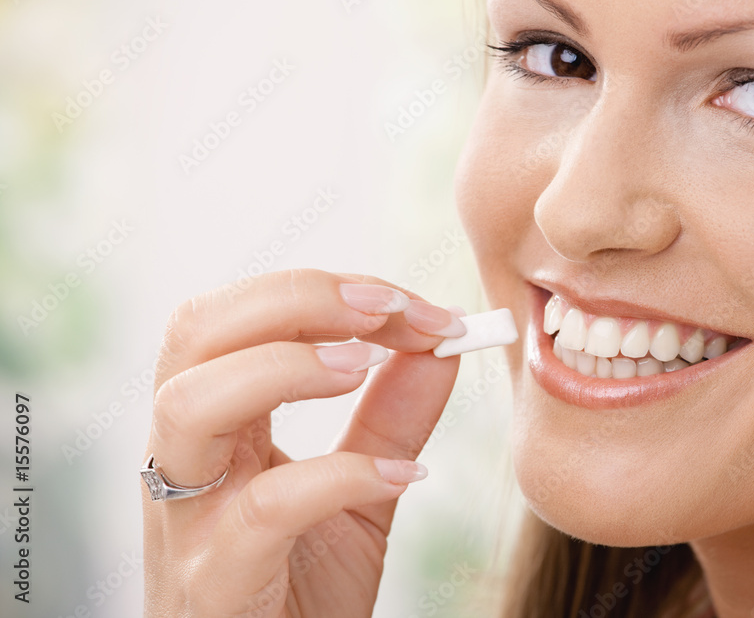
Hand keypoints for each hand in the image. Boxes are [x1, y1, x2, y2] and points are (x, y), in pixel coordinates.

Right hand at [141, 269, 465, 616]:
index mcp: (216, 426)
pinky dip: (342, 476)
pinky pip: (265, 511)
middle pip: (195, 333)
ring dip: (287, 365)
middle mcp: (187, 460)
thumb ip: (392, 416)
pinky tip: (405, 474)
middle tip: (388, 308)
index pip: (236, 318)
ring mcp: (190, 521)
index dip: (321, 291)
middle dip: (295, 298)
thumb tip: (440, 345)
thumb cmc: (300, 588)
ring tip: (364, 365)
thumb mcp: (358, 489)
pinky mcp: (218, 583)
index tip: (412, 305)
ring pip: (190, 405)